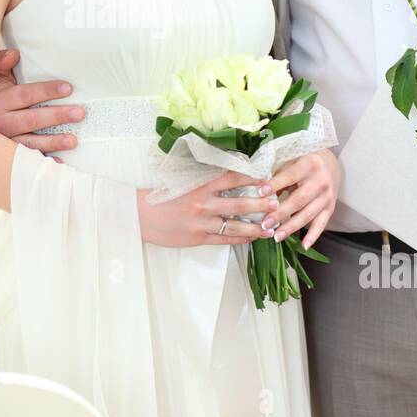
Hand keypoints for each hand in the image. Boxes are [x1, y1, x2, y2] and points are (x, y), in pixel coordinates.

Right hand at [0, 47, 83, 158]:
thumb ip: (1, 63)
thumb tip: (14, 53)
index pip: (25, 95)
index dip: (46, 91)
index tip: (68, 88)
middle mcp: (0, 124)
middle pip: (31, 119)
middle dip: (56, 116)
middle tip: (80, 113)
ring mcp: (5, 143)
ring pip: (30, 143)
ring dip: (53, 142)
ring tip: (74, 140)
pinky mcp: (9, 158)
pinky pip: (27, 162)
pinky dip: (43, 164)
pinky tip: (58, 164)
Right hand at [136, 171, 279, 248]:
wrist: (140, 216)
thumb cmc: (161, 197)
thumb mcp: (183, 182)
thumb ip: (204, 181)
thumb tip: (228, 178)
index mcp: (199, 185)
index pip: (231, 178)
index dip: (251, 177)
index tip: (266, 178)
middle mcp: (203, 203)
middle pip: (239, 203)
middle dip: (261, 203)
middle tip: (276, 202)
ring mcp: (202, 223)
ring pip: (236, 225)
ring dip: (256, 226)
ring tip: (271, 227)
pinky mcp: (198, 238)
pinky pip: (225, 239)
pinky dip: (240, 238)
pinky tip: (251, 238)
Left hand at [266, 149, 341, 250]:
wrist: (328, 165)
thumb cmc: (303, 163)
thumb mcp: (291, 162)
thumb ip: (278, 176)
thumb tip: (261, 194)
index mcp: (310, 164)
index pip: (289, 177)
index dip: (275, 185)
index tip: (260, 194)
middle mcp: (321, 181)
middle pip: (299, 200)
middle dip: (280, 213)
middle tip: (265, 223)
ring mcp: (327, 196)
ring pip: (308, 215)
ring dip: (291, 227)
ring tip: (276, 236)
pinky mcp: (330, 208)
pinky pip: (321, 224)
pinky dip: (313, 236)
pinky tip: (303, 245)